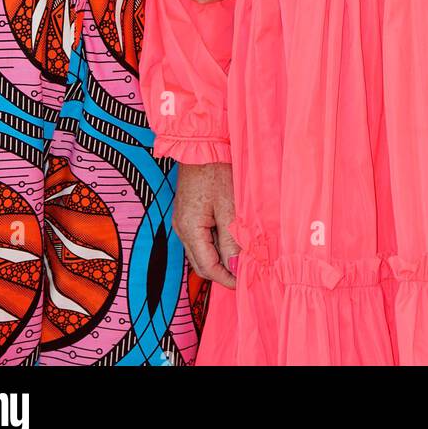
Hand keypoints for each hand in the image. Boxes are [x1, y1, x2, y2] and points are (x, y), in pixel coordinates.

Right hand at [172, 162, 238, 289]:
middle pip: (201, 263)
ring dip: (220, 258)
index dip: (226, 278)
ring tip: (242, 257)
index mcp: (189, 229)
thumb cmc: (216, 171)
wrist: (201, 144)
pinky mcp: (188, 213)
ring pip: (201, 252)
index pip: (207, 267)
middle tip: (246, 272)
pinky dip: (215, 245)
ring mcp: (183, 220)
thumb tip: (236, 267)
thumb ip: (232, 240)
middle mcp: (182, 228)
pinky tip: (231, 239)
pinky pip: (201, 238)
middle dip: (222, 271)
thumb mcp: (229, 206)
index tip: (244, 283)